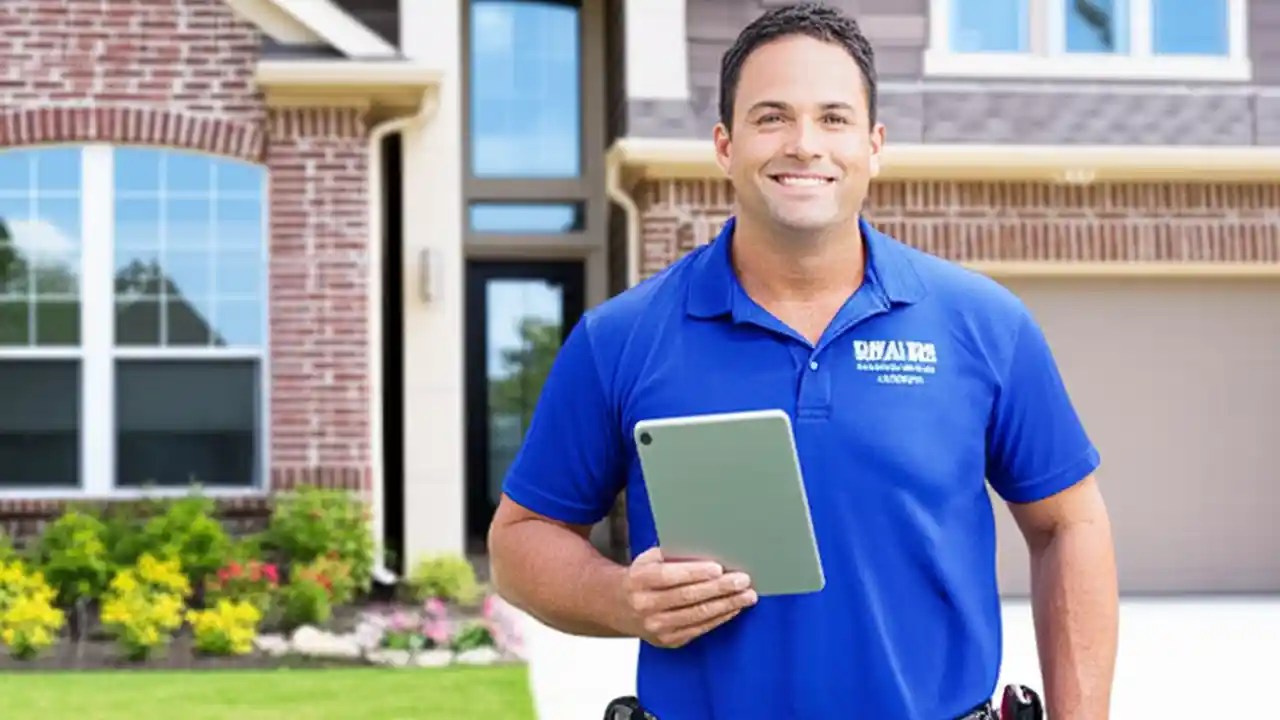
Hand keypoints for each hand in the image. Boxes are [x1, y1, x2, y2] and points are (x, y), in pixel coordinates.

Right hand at [622, 546, 757, 648]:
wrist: (618, 607)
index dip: (695, 573)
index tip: (718, 568)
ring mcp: (656, 627)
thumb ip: (673, 555)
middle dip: (719, 589)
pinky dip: (719, 618)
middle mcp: (646, 606)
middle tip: (742, 581)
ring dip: (726, 605)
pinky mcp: (668, 641)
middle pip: (688, 597)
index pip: (670, 576)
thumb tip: (709, 549)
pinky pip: (699, 629)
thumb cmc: (642, 577)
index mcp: (640, 580)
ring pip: (697, 615)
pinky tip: (733, 608)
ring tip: (747, 595)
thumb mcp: (648, 559)